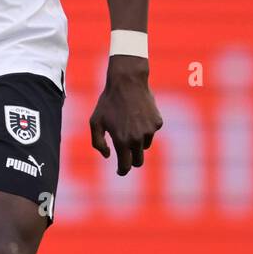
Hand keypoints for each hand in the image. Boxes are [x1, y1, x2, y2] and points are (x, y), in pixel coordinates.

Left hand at [89, 56, 162, 175]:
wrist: (127, 82)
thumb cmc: (108, 102)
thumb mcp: (95, 122)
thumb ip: (98, 142)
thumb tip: (108, 156)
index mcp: (122, 141)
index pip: (125, 166)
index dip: (122, 171)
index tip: (120, 171)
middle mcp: (137, 139)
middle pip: (138, 161)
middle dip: (131, 161)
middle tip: (126, 155)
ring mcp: (149, 131)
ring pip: (144, 146)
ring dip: (137, 142)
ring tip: (128, 125)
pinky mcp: (157, 122)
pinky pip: (151, 132)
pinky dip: (145, 129)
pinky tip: (137, 116)